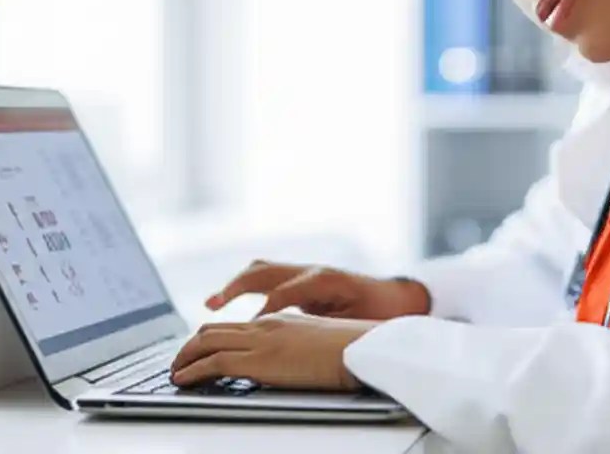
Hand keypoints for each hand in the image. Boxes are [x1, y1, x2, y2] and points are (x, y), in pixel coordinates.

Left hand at [170, 314, 375, 389]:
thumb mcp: (315, 343)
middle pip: (212, 329)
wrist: (362, 349)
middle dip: (188, 346)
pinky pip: (213, 362)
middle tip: (177, 362)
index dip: (207, 337)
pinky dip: (191, 370)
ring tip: (174, 371)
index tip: (196, 351)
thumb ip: (294, 347)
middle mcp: (264, 325)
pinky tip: (182, 380)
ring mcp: (260, 340)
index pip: (231, 326)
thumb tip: (286, 363)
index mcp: (278, 321)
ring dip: (183, 356)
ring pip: (205, 341)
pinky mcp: (259, 360)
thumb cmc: (349, 350)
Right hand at [205, 260, 430, 319]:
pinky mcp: (301, 280)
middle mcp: (312, 270)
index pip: (286, 293)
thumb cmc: (379, 314)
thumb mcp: (358, 325)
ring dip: (236, 284)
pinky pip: (267, 278)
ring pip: (263, 269)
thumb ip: (329, 329)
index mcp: (326, 280)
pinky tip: (228, 303)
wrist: (398, 298)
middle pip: (266, 271)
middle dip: (237, 287)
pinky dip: (246, 288)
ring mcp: (305, 272)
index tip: (249, 331)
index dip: (266, 313)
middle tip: (211, 305)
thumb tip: (305, 339)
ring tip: (211, 303)